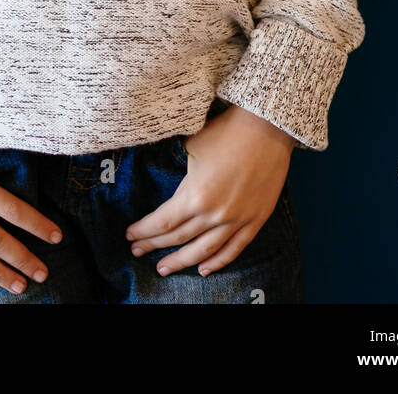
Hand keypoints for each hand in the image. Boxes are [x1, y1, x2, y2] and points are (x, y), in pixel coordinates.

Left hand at [125, 104, 294, 277]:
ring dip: (182, 261)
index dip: (144, 231)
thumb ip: (181, 175)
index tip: (130, 234)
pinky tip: (204, 269)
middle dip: (154, 245)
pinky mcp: (255, 219)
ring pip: (204, 250)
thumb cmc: (226, 131)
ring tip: (164, 268)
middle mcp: (215, 214)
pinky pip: (235, 248)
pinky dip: (219, 261)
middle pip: (178, 238)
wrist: (267, 127)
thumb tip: (172, 187)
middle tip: (137, 251)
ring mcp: (237, 220)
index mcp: (196, 195)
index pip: (163, 222)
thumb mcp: (192, 148)